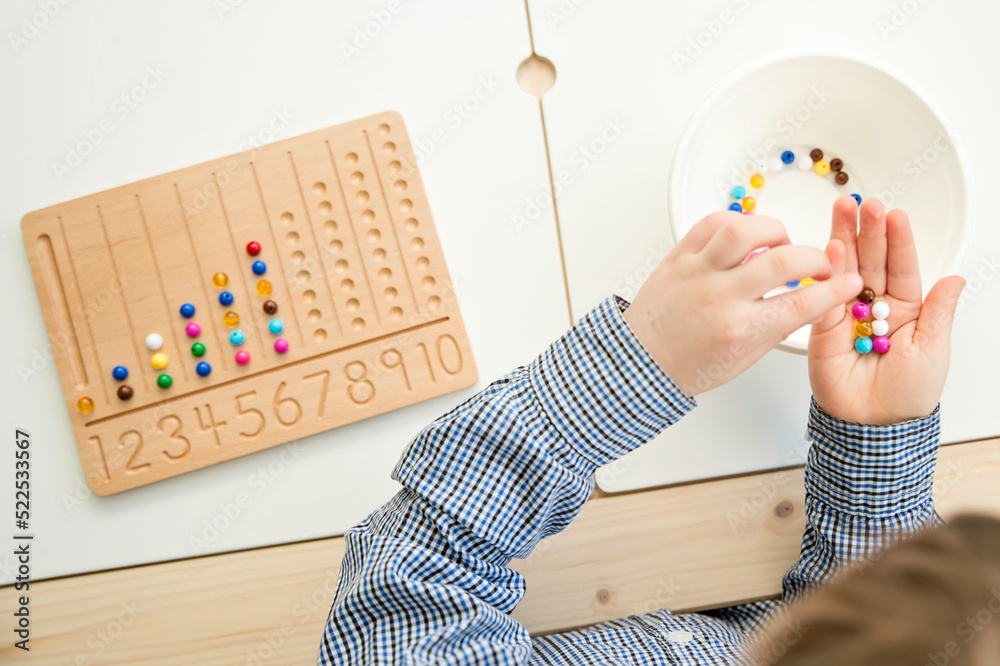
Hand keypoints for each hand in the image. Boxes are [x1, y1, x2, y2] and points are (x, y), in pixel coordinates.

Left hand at [623, 211, 861, 395]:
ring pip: (744, 230)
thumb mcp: (744, 358)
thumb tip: (814, 303)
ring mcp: (696, 273)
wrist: (639, 362)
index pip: (802, 304)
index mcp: (739, 331)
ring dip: (773, 231)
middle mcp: (718, 298)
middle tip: (820, 265)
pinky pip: (711, 223)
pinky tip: (747, 237)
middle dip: (815, 259)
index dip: (836, 290)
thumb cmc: (689, 366)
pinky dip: (736, 223)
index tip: (849, 283)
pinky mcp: (678, 257)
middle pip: (782, 262)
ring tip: (780, 245)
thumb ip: (778, 327)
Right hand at [809, 197, 964, 423]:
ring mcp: (847, 314)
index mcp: (907, 309)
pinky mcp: (822, 327)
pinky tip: (829, 250)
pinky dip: (825, 272)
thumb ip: (939, 312)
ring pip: (845, 269)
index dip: (898, 240)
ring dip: (843, 239)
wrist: (871, 425)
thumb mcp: (934, 350)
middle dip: (867, 230)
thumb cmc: (908, 395)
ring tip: (842, 211)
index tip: (894, 216)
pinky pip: (823, 295)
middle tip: (863, 203)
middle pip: (871, 260)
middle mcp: (875, 307)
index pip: (902, 266)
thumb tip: (955, 279)